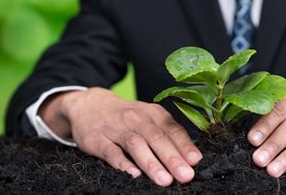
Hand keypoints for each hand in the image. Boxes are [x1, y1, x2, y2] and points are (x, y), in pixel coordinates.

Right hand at [38, 87, 201, 185]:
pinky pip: (110, 151)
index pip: (172, 129)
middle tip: (185, 175)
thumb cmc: (127, 117)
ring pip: (136, 144)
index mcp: (153, 113)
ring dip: (152, 163)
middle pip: (157, 137)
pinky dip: (123, 163)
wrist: (90, 105)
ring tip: (165, 180)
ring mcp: (116, 128)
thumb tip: (190, 158)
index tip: (195, 161)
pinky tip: (134, 174)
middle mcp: (136, 118)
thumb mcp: (149, 119)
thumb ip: (167, 135)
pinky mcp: (97, 140)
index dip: (184, 145)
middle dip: (172, 158)